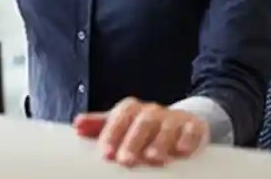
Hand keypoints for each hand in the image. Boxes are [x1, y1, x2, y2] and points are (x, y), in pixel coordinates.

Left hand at [74, 98, 209, 166]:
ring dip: (160, 143)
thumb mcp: (120, 124)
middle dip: (133, 142)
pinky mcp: (194, 126)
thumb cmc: (142, 127)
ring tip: (153, 159)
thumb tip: (76, 125)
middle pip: (142, 123)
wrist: (180, 121)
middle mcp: (152, 111)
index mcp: (131, 110)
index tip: (106, 153)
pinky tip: (182, 152)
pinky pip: (192, 130)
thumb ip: (99, 125)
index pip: (119, 117)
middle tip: (126, 161)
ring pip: (166, 127)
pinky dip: (188, 140)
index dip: (112, 134)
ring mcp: (174, 118)